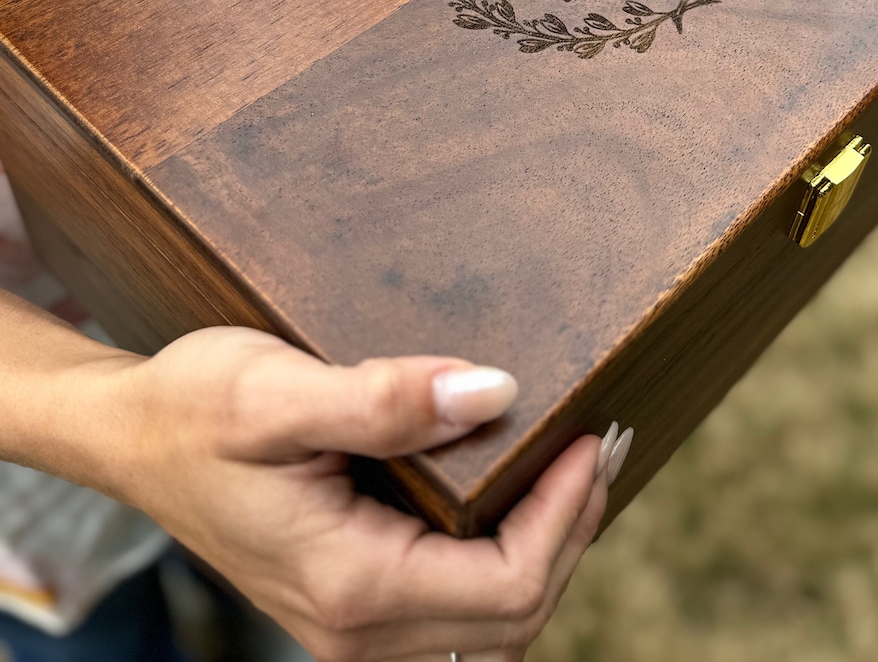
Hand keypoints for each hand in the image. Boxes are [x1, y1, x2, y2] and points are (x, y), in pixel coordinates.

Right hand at [97, 328, 607, 660]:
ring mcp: (353, 624)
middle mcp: (356, 628)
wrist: (131, 436)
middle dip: (572, 530)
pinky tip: (518, 495)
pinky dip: (505, 559)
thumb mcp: (278, 391)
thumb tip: (497, 393)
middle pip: (514, 618)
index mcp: (350, 584)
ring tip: (578, 468)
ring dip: (547, 549)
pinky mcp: (351, 602)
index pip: (508, 586)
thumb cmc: (193, 407)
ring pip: (491, 625)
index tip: (593, 435)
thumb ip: (387, 399)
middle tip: (606, 443)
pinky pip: (457, 609)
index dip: (567, 512)